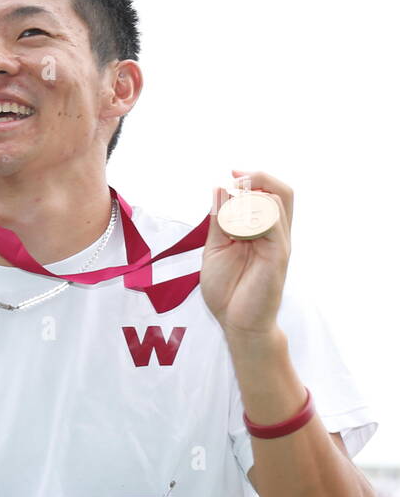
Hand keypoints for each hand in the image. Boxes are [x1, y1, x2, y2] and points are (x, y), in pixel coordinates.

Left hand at [201, 169, 291, 341]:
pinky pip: (275, 225)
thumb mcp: (215, 248)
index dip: (252, 178)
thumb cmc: (227, 289)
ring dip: (254, 194)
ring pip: (279, 203)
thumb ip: (218, 222)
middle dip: (260, 177)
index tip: (230, 174)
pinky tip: (238, 217)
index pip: (267, 193)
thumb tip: (218, 189)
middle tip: (236, 177)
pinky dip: (257, 213)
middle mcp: (274, 233)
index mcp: (260, 229)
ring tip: (233, 200)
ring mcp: (279, 243)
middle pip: (282, 192)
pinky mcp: (278, 256)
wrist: (236, 322)